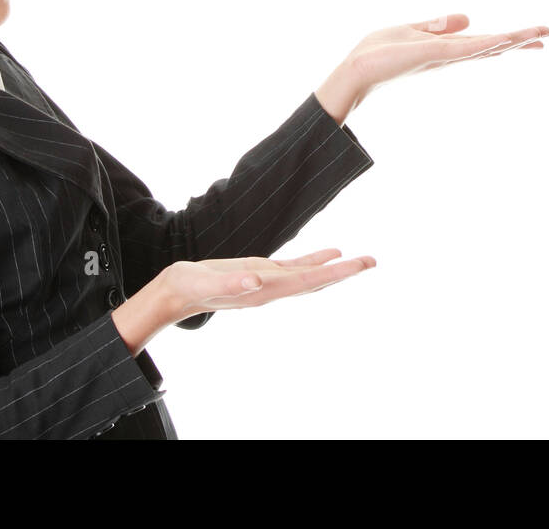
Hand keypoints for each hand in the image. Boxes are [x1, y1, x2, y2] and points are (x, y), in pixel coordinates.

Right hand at [163, 248, 375, 322]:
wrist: (175, 294)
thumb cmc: (189, 287)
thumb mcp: (207, 283)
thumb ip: (232, 284)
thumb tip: (258, 281)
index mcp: (265, 290)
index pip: (308, 281)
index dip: (335, 272)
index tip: (359, 265)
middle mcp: (273, 288)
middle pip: (317, 280)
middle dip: (345, 271)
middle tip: (373, 261)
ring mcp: (269, 282)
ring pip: (311, 274)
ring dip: (335, 267)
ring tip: (361, 259)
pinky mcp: (261, 273)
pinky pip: (296, 267)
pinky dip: (315, 260)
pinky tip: (329, 253)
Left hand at [315, 13, 548, 122]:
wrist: (356, 71)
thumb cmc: (377, 53)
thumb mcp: (411, 30)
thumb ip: (439, 25)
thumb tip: (469, 17)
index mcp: (446, 49)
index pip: (483, 42)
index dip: (508, 38)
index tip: (534, 35)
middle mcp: (450, 56)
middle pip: (492, 46)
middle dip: (520, 41)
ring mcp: (445, 57)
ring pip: (486, 46)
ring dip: (513, 40)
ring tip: (540, 34)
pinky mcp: (435, 56)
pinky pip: (467, 48)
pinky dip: (487, 43)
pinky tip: (505, 38)